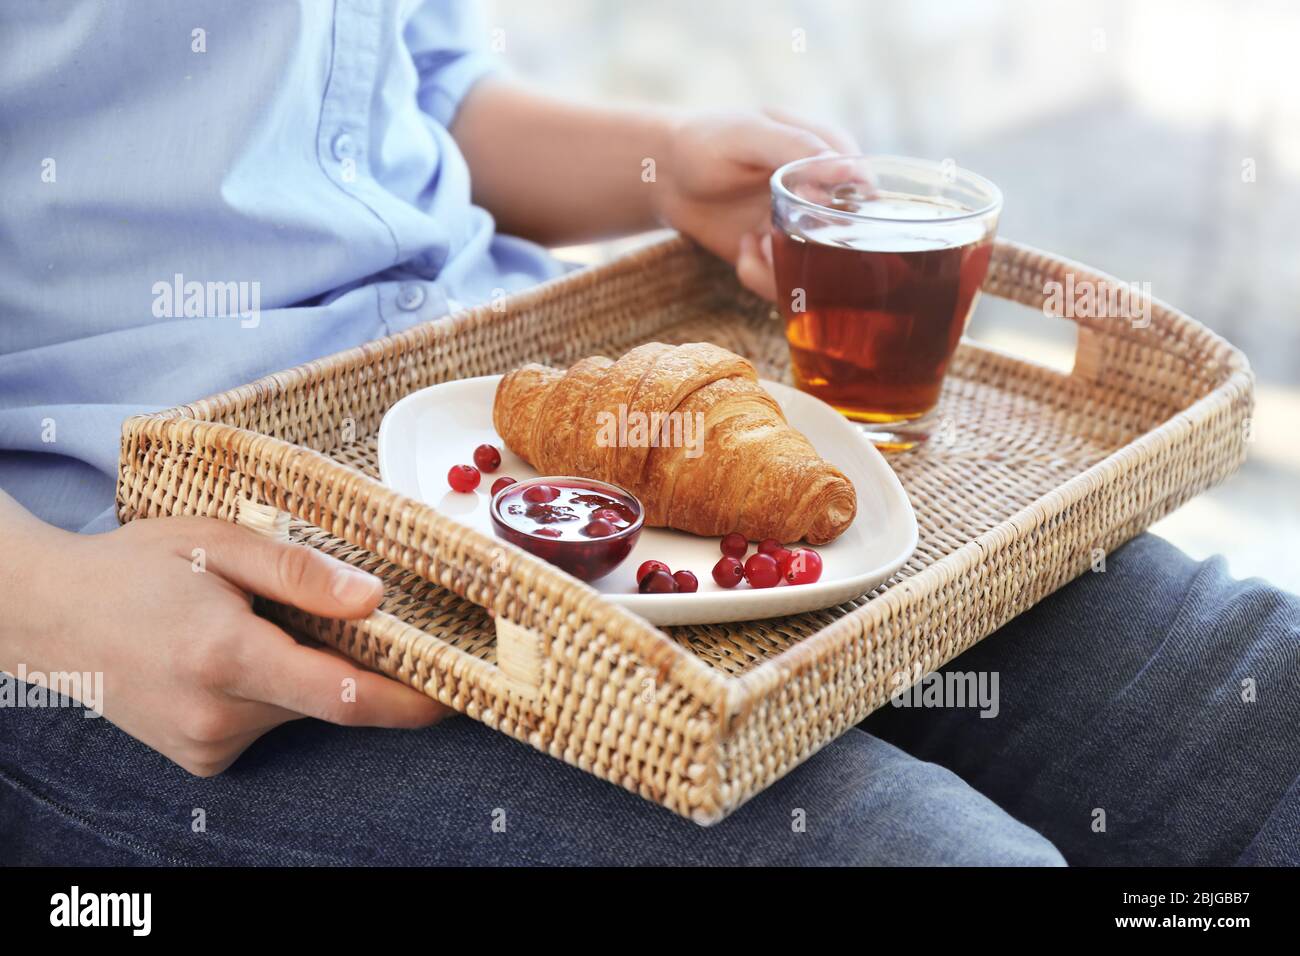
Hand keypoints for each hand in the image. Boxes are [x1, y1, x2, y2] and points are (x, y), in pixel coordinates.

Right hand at [15, 516, 447, 775]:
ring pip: (299, 710)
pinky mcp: (200, 759)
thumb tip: (376, 599)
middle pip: (327, 700)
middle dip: (356, 666)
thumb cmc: (136, 568)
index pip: (344, 695)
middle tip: (351, 617)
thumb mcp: (219, 544)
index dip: (410, 701)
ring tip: (255, 623)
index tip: (458, 697)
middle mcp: (218, 714)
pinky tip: (232, 654)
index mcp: (227, 656)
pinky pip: (267, 724)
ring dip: (304, 672)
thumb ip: (300, 573)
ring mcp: (206, 745)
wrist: (51, 617)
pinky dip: (272, 690)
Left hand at [654, 107, 858, 300]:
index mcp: (829, 151)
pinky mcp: (778, 257)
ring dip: (787, 266)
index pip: (865, 186)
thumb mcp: (749, 133)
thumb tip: (851, 171)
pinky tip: (745, 250)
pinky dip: (764, 276)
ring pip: (822, 269)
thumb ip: (797, 146)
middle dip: (819, 248)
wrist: (664, 175)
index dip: (848, 206)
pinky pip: (787, 284)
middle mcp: (825, 194)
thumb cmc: (706, 140)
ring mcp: (803, 228)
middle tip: (776, 235)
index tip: (812, 208)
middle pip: (852, 236)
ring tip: (756, 245)